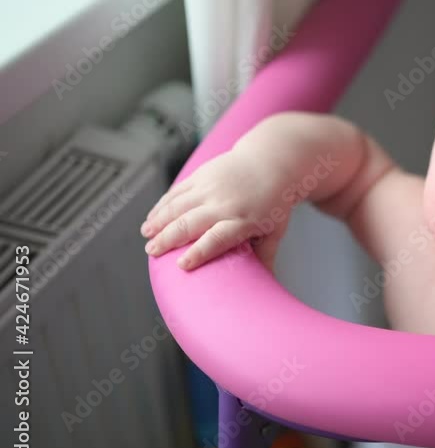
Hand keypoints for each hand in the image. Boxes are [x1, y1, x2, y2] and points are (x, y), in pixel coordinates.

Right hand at [140, 149, 292, 271]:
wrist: (270, 162)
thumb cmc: (273, 201)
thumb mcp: (275, 230)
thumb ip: (265, 256)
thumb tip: (265, 285)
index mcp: (243, 220)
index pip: (218, 238)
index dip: (199, 252)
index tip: (182, 265)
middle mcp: (224, 203)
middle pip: (191, 222)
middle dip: (168, 238)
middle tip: (152, 252)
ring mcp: (211, 187)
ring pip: (178, 205)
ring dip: (159, 221)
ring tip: (146, 235)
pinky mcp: (201, 175)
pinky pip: (176, 191)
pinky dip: (161, 205)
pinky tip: (152, 217)